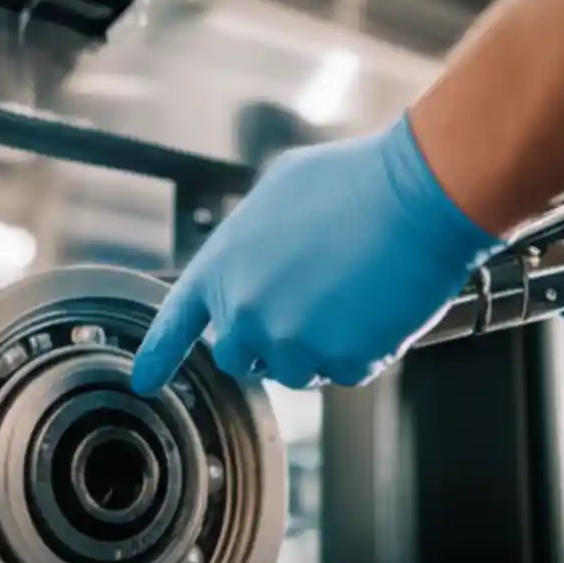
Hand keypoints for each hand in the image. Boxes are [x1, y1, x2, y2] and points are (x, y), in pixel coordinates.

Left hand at [131, 118, 500, 392]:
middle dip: (269, 344)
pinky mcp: (340, 361)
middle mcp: (247, 311)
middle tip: (310, 307)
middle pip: (241, 358)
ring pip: (298, 371)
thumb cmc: (355, 181)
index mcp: (223, 265)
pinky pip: (346, 372)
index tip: (146, 381)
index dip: (160, 354)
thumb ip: (250, 238)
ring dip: (321, 347)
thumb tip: (254, 259)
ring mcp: (293, 341)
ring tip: (351, 296)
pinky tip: (377, 308)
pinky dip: (364, 350)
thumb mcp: (277, 190)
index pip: (178, 321)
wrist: (417, 195)